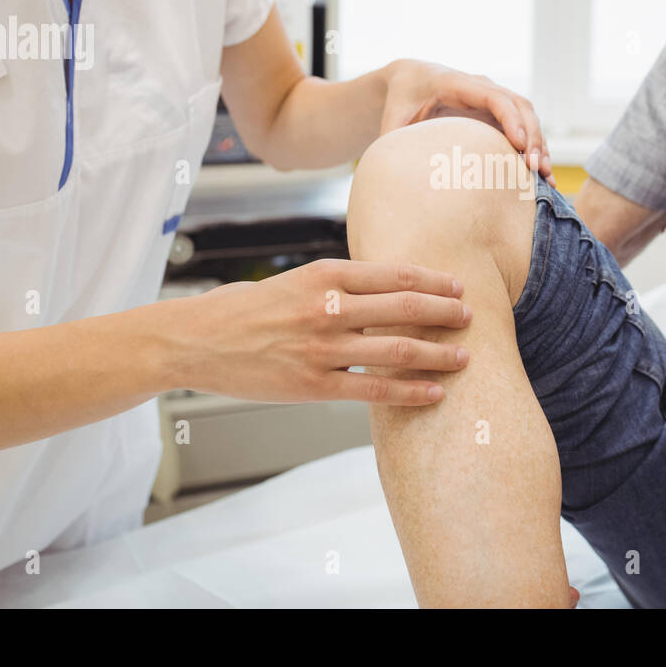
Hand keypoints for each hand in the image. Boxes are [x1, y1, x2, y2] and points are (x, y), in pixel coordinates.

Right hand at [179, 259, 471, 404]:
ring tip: (463, 356)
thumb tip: (382, 289)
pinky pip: (373, 391)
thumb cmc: (244, 309)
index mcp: (323, 275)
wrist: (195, 340)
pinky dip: (409, 391)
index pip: (393, 274)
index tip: (457, 286)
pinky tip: (434, 392)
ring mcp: (321, 348)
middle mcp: (327, 307)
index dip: (432, 280)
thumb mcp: (293, 281)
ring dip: (437, 352)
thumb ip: (335, 285)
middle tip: (470, 317)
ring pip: (395, 349)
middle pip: (404, 307)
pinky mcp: (313, 385)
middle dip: (444, 312)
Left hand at [380, 59, 552, 178]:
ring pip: (528, 116)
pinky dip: (534, 148)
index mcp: (457, 84)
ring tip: (545, 177)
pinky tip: (540, 175)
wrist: (410, 81)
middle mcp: (482, 87)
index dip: (511, 120)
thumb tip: (392, 172)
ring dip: (539, 144)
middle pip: (519, 106)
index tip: (520, 145)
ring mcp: (494, 98)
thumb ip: (393, 140)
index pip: (494, 97)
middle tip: (537, 169)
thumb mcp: (393, 120)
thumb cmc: (401, 100)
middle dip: (533, 136)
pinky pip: (524, 126)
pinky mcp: (498, 113)